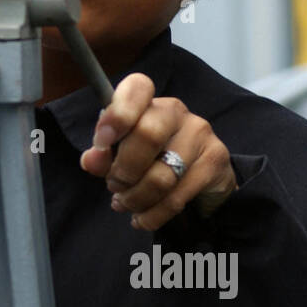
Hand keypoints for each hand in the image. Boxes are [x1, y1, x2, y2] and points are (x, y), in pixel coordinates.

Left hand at [79, 73, 237, 229]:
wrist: (203, 178)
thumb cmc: (153, 159)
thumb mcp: (121, 154)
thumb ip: (103, 155)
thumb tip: (91, 160)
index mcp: (149, 102)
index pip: (138, 88)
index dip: (117, 114)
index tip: (102, 142)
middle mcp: (176, 112)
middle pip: (147, 135)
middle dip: (123, 170)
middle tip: (114, 186)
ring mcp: (199, 134)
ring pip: (162, 175)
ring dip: (135, 198)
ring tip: (126, 204)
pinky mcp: (214, 161)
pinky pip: (177, 197)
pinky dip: (152, 215)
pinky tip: (142, 218)